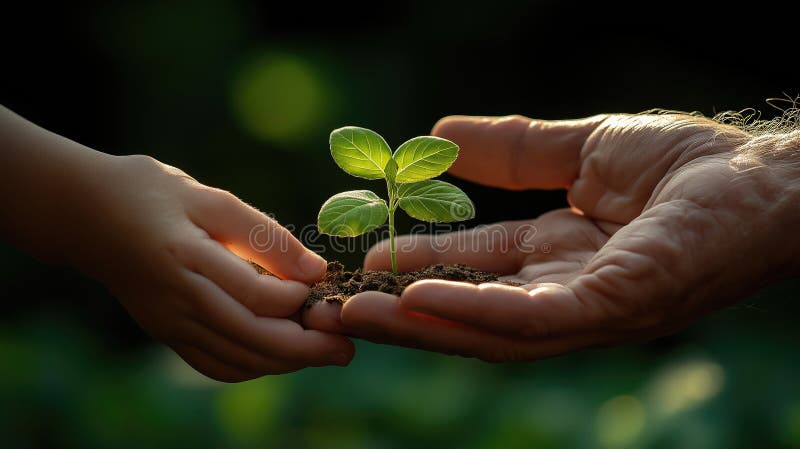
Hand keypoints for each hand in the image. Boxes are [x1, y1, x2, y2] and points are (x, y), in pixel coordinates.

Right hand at [82, 155, 355, 379]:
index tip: (326, 290)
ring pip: (237, 361)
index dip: (297, 299)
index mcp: (188, 259)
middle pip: (252, 340)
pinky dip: (252, 367)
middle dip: (307, 350)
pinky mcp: (165, 333)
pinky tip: (279, 356)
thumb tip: (317, 271)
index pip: (256, 296)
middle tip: (347, 350)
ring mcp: (168, 324)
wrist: (84, 214)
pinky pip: (214, 365)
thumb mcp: (210, 198)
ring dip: (285, 363)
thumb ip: (264, 236)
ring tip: (322, 353)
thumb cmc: (151, 193)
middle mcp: (177, 301)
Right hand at [305, 113, 799, 360]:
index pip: (475, 270)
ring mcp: (588, 308)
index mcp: (560, 259)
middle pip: (470, 313)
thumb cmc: (688, 163)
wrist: (768, 174)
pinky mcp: (613, 306)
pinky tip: (420, 301)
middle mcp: (566, 294)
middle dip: (402, 312)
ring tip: (357, 314)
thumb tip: (439, 136)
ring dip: (419, 325)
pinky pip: (531, 320)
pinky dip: (472, 313)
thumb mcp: (580, 149)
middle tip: (338, 306)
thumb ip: (513, 150)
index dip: (420, 266)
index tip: (366, 258)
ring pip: (488, 330)